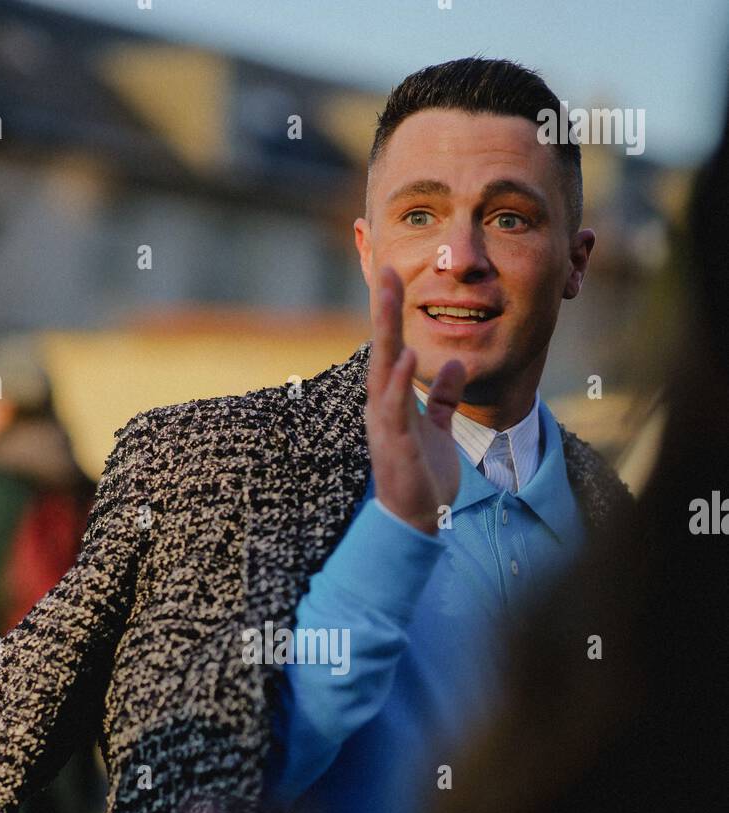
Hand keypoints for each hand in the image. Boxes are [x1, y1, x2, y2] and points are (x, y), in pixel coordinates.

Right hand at [365, 266, 465, 534]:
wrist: (418, 520)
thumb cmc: (424, 476)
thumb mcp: (440, 427)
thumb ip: (445, 396)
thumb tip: (454, 363)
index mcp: (391, 401)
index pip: (391, 349)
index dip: (392, 314)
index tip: (395, 276)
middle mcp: (382, 407)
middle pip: (382, 350)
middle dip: (383, 310)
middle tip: (385, 270)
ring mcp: (385, 424)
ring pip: (382, 370)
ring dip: (385, 332)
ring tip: (388, 296)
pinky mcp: (395, 444)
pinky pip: (396, 407)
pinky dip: (399, 381)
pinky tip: (405, 355)